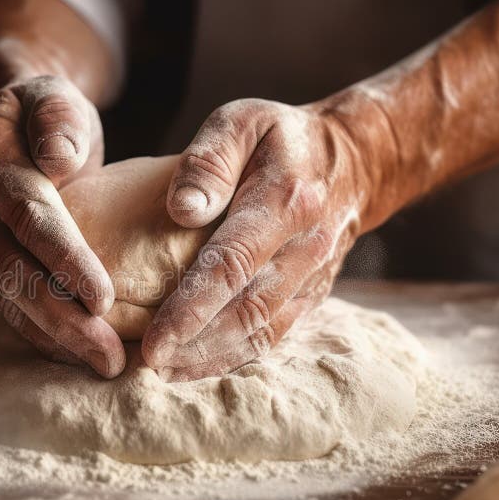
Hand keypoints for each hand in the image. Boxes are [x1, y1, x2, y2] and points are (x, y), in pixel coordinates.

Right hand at [0, 75, 125, 377]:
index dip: (66, 259)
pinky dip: (44, 335)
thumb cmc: (47, 111)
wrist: (13, 125)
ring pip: (10, 299)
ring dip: (57, 339)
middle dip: (64, 320)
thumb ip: (57, 117)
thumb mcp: (53, 96)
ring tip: (104, 366)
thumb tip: (61, 158)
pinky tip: (78, 356)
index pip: (28, 216)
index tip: (104, 300)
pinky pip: (11, 305)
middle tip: (111, 358)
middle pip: (15, 272)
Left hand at [142, 99, 365, 380]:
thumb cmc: (280, 138)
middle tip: (145, 367)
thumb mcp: (243, 121)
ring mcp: (313, 276)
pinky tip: (198, 368)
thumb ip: (210, 160)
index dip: (192, 307)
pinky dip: (236, 356)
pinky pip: (275, 333)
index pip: (233, 264)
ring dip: (212, 358)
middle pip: (246, 309)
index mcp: (284, 201)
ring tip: (162, 377)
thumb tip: (181, 210)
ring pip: (261, 331)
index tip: (154, 340)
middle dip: (194, 344)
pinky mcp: (313, 294)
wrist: (353, 161)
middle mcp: (305, 247)